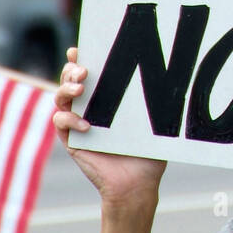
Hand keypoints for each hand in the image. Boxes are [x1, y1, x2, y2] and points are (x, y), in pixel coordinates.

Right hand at [53, 47, 165, 207]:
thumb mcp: (153, 121)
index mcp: (106, 98)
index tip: (80, 47)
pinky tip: (86, 125)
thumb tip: (172, 75)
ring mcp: (76, 122)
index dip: (81, 57)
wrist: (137, 184)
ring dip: (66, 89)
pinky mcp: (71, 140)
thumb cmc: (148, 152)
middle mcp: (89, 106)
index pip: (90, 71)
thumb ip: (154, 101)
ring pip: (60, 96)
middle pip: (70, 79)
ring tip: (80, 89)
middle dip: (72, 70)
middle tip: (84, 70)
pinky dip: (69, 120)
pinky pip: (60, 123)